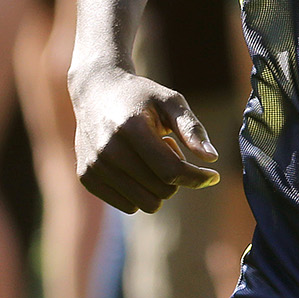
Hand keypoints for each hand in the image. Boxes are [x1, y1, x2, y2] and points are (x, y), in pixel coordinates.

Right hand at [69, 63, 219, 213]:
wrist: (96, 91)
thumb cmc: (141, 96)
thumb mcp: (170, 101)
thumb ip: (192, 128)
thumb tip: (212, 158)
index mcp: (131, 128)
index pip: (171, 170)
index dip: (197, 177)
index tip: (212, 176)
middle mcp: (108, 150)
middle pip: (162, 191)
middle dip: (176, 176)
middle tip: (168, 148)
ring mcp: (94, 166)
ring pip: (146, 204)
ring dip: (157, 186)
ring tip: (150, 157)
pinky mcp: (86, 178)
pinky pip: (128, 206)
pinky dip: (139, 192)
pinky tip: (134, 166)